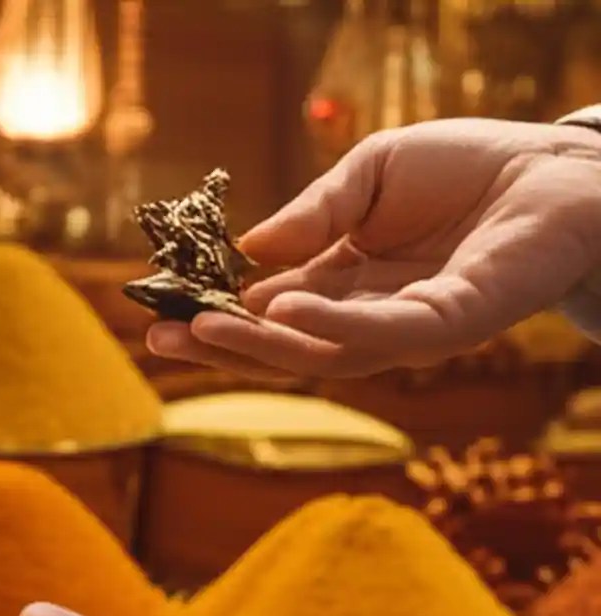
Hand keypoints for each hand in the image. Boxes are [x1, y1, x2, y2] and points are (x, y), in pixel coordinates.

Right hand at [148, 118, 600, 377]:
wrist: (557, 164)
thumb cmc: (466, 166)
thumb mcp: (366, 175)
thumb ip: (312, 214)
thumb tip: (246, 251)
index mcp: (342, 282)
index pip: (266, 307)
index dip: (214, 309)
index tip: (159, 307)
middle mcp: (368, 315)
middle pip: (283, 344)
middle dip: (219, 345)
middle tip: (158, 339)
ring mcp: (408, 327)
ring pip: (322, 352)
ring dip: (259, 344)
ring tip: (201, 326)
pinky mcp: (452, 323)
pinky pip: (383, 333)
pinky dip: (330, 325)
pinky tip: (283, 308)